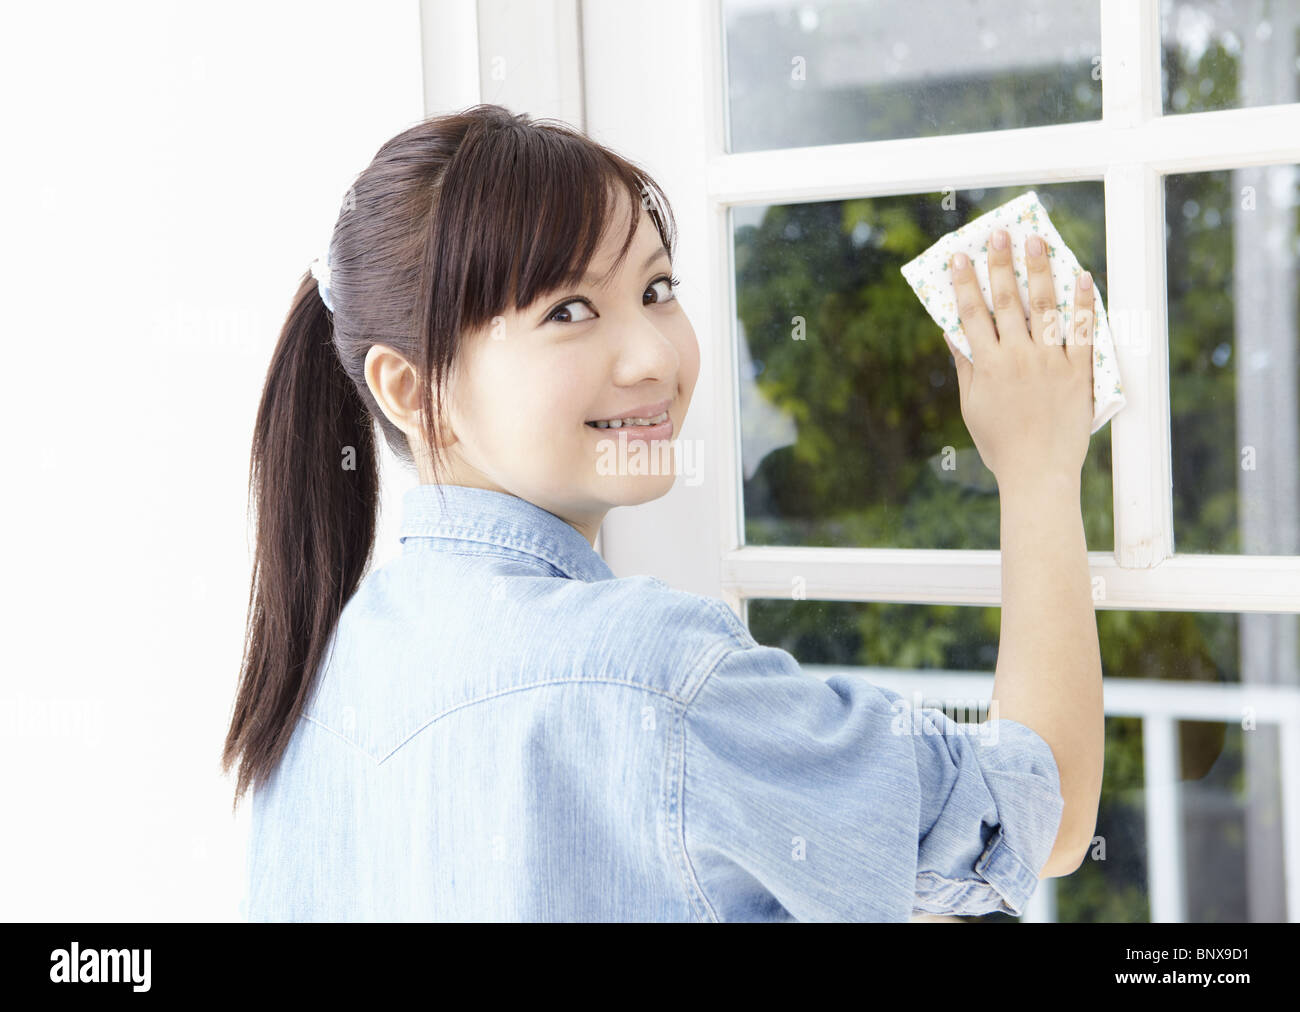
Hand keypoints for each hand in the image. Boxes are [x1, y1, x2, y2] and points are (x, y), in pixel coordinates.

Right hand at [944, 229, 1094, 491]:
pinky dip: (1083, 301)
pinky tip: (1082, 275)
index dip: (965, 282)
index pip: (972, 314)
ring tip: (1036, 241)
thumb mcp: (972, 404)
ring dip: (1040, 270)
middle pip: (1008, 301)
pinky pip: (1082, 331)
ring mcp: (1051, 362)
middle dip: (1002, 264)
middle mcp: (1019, 357)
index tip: (960, 256)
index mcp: (988, 366)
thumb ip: (965, 365)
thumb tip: (953, 331)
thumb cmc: (1000, 442)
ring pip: (1045, 307)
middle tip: (999, 234)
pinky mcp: (1079, 372)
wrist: (1038, 472)